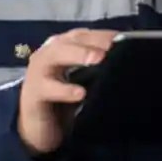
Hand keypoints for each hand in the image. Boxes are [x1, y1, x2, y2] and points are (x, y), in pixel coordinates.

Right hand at [16, 28, 117, 155]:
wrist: (37, 126)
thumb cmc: (63, 97)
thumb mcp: (82, 79)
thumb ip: (97, 68)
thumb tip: (127, 60)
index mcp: (63, 46)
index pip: (84, 35)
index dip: (102, 34)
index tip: (123, 38)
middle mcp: (49, 53)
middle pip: (71, 40)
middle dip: (92, 41)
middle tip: (111, 46)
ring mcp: (38, 71)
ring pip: (55, 56)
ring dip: (77, 55)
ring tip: (98, 59)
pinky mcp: (33, 93)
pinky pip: (48, 89)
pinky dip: (64, 90)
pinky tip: (80, 93)